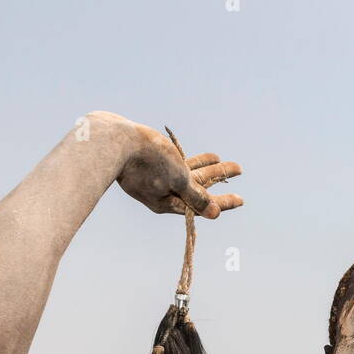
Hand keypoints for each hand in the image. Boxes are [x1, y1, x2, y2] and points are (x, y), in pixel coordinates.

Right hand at [100, 112, 242, 218]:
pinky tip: (198, 155)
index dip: (223, 202)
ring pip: (187, 174)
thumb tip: (214, 213)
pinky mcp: (150, 164)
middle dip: (219, 179)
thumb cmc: (146, 160)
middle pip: (197, 188)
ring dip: (206, 167)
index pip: (202, 205)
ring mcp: (156, 179)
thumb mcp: (177, 178)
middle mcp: (162, 193)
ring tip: (222, 160)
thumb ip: (196, 195)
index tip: (240, 199)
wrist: (112, 140)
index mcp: (169, 202)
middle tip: (239, 169)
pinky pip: (176, 164)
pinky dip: (189, 160)